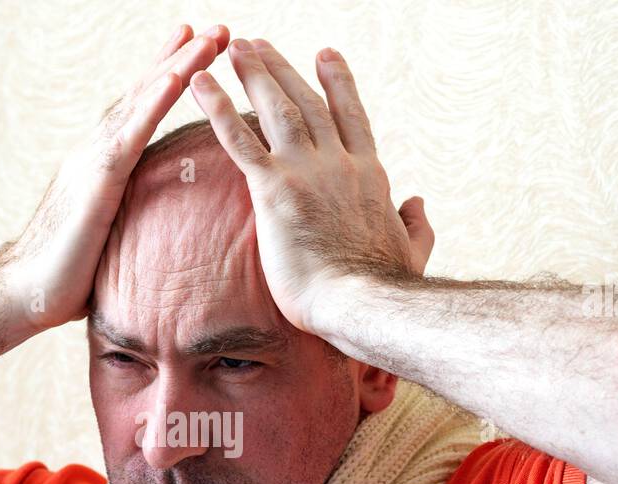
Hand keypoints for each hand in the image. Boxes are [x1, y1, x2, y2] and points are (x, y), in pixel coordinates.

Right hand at [0, 23, 229, 330]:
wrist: (24, 295)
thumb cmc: (66, 279)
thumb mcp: (107, 242)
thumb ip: (128, 222)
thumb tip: (154, 233)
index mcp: (102, 164)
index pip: (139, 111)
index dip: (165, 77)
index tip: (193, 47)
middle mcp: (95, 151)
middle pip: (144, 95)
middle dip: (181, 58)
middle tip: (218, 29)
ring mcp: (93, 160)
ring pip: (141, 102)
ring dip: (177, 66)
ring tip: (209, 37)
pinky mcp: (95, 180)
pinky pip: (130, 133)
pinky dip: (153, 101)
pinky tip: (177, 76)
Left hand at [187, 38, 433, 333]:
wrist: (362, 303)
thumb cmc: (385, 288)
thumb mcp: (414, 249)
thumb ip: (417, 224)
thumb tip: (417, 204)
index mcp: (369, 175)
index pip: (351, 117)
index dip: (337, 82)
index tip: (324, 54)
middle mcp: (339, 163)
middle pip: (308, 103)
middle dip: (282, 70)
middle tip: (260, 46)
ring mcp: (307, 172)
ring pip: (276, 109)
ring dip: (253, 74)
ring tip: (234, 48)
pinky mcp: (275, 190)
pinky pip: (240, 140)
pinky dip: (218, 107)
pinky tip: (200, 82)